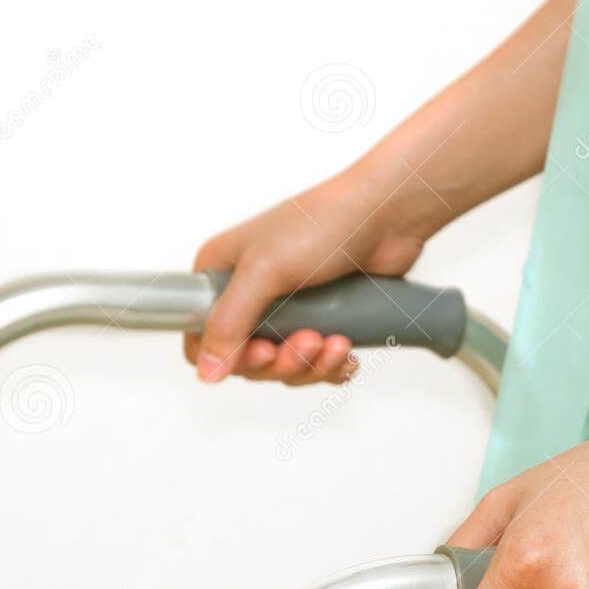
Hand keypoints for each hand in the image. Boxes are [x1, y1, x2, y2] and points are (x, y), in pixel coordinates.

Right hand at [187, 164, 444, 383]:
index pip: (201, 337)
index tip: (262, 352)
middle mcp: (249, 293)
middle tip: (309, 341)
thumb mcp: (264, 271)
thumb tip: (206, 373)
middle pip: (248, 360)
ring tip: (335, 342)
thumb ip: (229, 322)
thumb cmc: (323, 224)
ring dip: (311, 364)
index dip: (228, 357)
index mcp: (221, 274)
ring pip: (285, 365)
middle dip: (281, 361)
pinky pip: (317, 364)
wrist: (386, 215)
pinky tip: (347, 355)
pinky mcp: (322, 320)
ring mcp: (287, 309)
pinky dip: (332, 366)